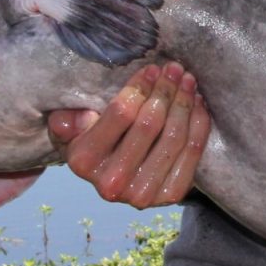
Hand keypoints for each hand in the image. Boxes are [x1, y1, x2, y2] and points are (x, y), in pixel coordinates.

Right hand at [47, 61, 211, 208]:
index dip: (140, 87)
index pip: (121, 113)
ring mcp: (142, 194)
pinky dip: (199, 124)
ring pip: (174, 137)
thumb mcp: (69, 129)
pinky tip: (197, 103)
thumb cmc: (90, 141)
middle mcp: (111, 184)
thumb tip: (78, 118)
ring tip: (188, 80)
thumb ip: (66, 121)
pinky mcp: (169, 196)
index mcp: (83, 161)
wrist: (111, 176)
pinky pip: (192, 153)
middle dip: (165, 90)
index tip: (151, 69)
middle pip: (150, 124)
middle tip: (175, 69)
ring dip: (184, 103)